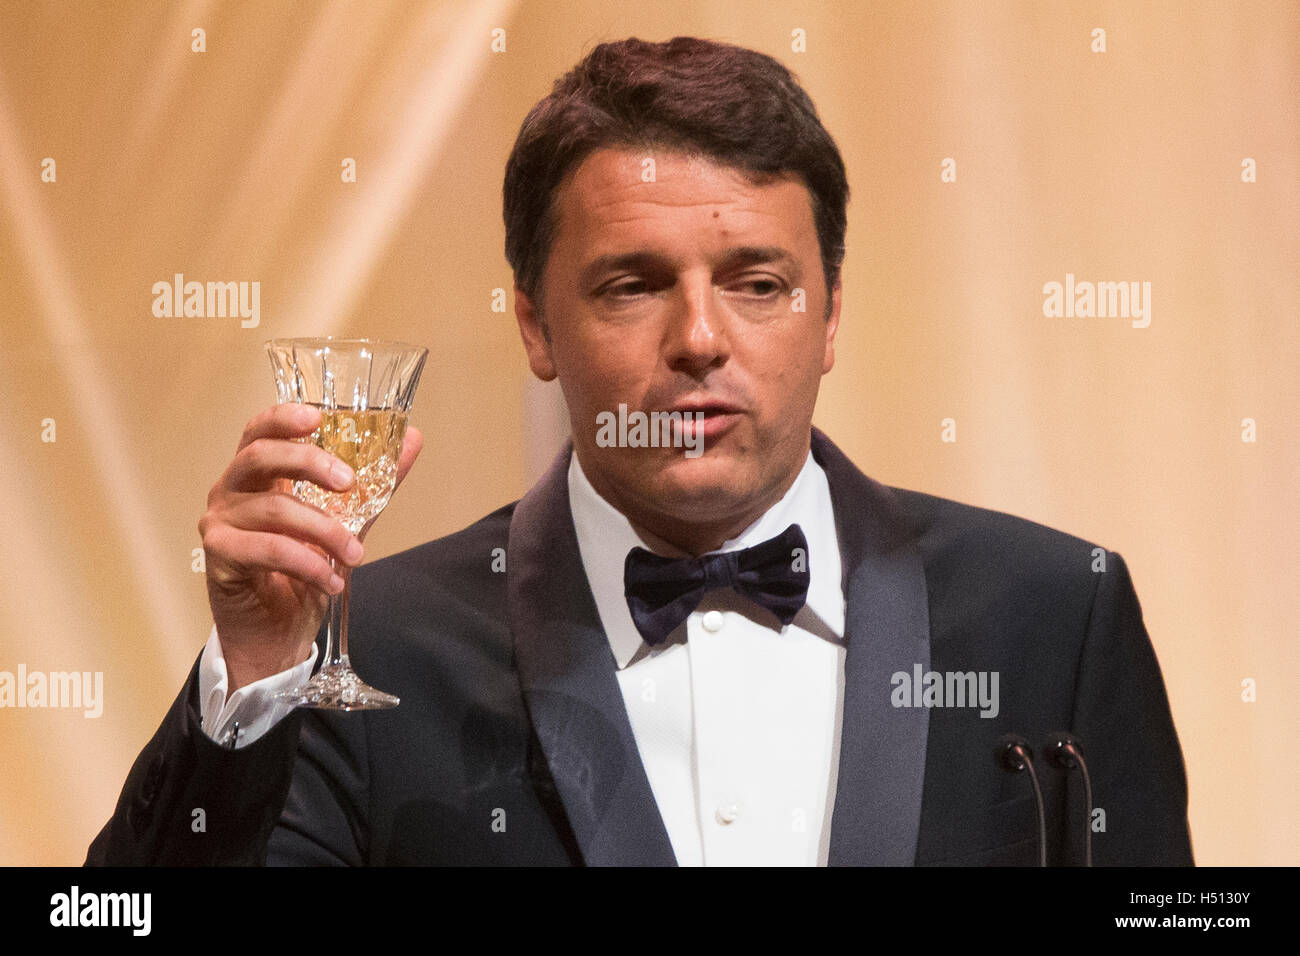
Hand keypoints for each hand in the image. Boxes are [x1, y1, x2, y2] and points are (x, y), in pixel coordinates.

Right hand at [198, 403, 422, 692]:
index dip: (283, 417)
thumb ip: (374, 483)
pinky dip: (307, 563)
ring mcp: (220, 522)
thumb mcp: (346, 520)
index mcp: (259, 475)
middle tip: (350, 482)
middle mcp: (231, 491)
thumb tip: (411, 439)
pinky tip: (330, 581)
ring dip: (325, 531)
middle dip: (309, 462)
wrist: (276, 632)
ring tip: (356, 554)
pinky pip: (268, 549)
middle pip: (261, 456)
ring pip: (274, 509)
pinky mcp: (220, 556)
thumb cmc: (302, 572)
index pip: (260, 430)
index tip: (317, 417)